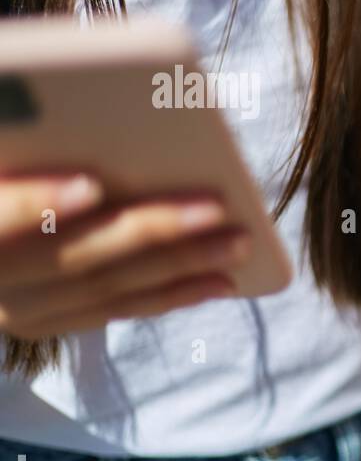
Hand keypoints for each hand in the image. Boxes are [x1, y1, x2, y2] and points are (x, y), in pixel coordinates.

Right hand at [0, 174, 247, 337]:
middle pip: (75, 255)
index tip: (90, 185)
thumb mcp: (6, 158)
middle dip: (152, 232)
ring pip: (105, 290)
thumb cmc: (8, 171)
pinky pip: (114, 312)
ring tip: (237, 246)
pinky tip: (218, 283)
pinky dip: (169, 296)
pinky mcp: (44, 321)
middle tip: (216, 209)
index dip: (40, 203)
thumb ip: (32, 151)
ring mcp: (17, 306)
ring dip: (179, 268)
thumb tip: (96, 138)